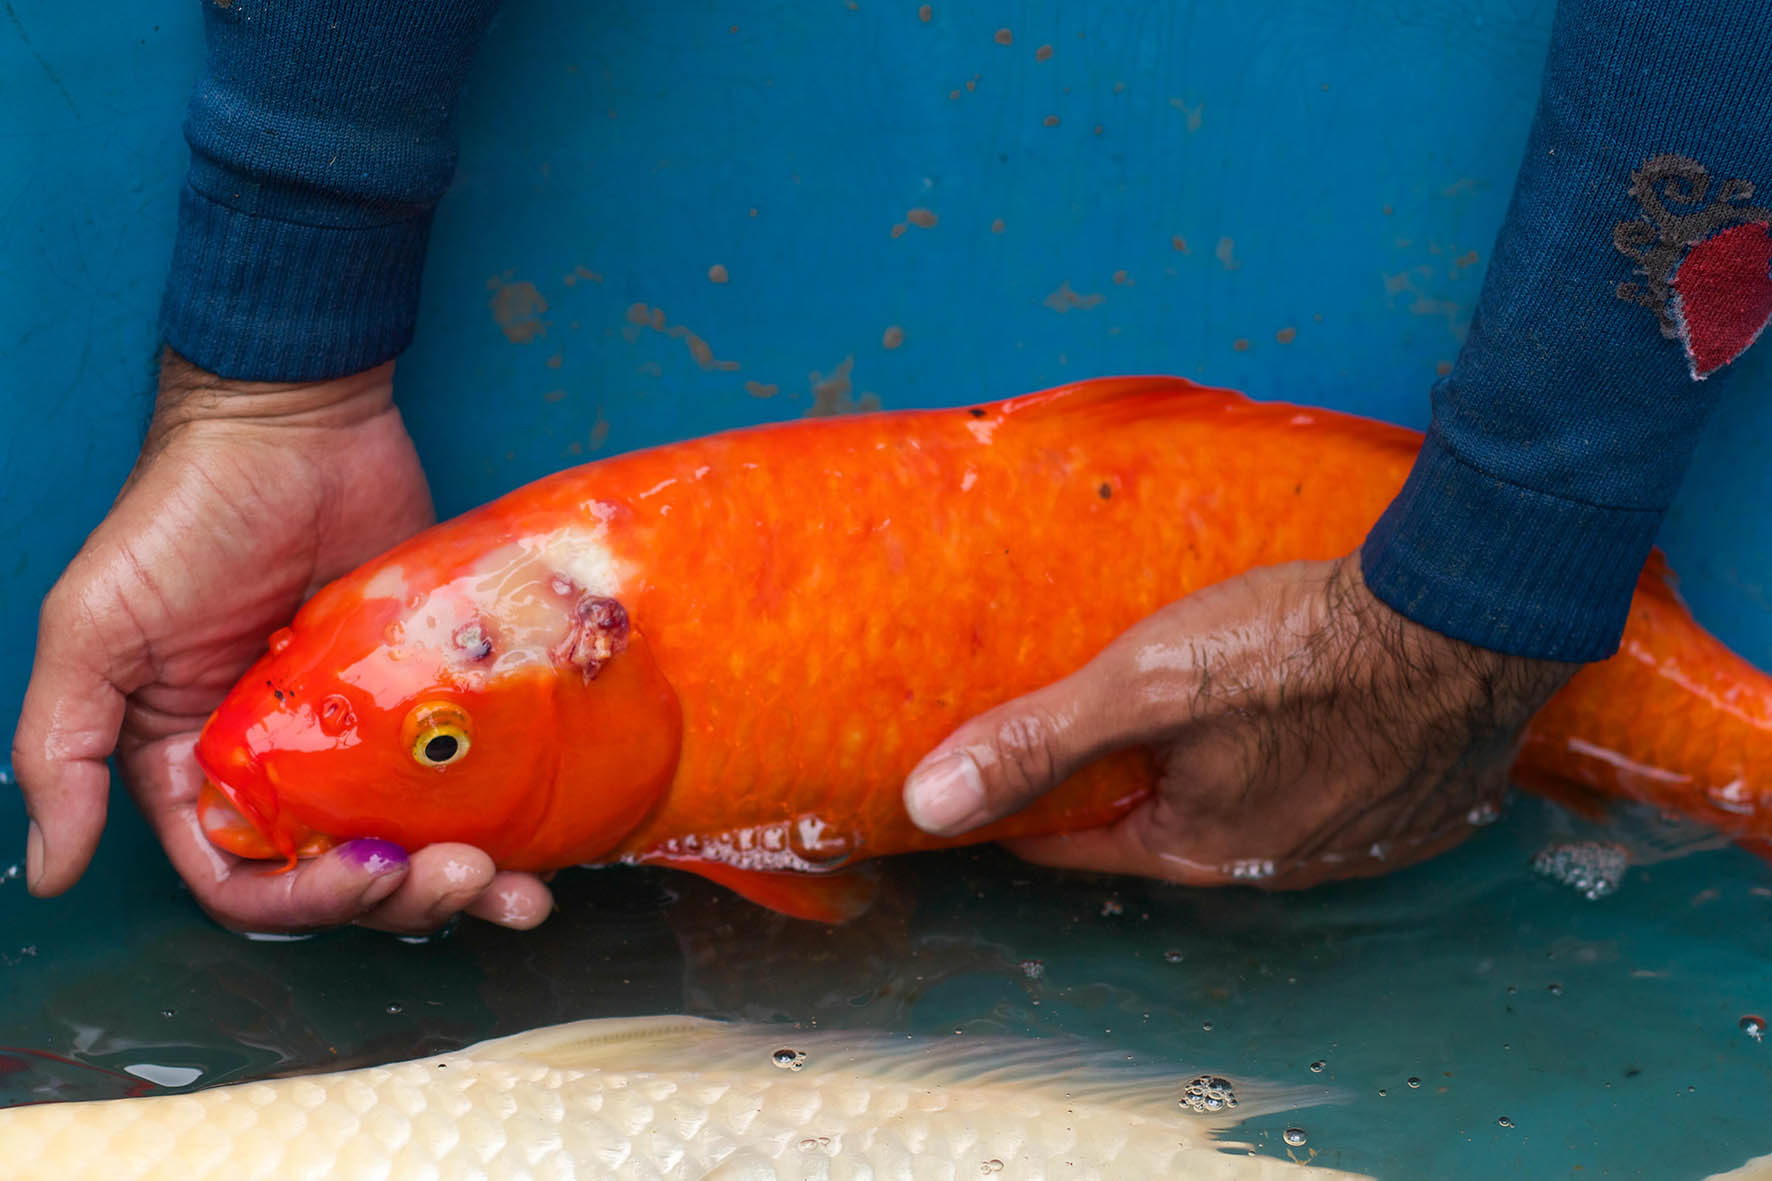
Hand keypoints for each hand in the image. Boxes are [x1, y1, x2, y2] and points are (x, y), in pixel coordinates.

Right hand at [11, 352, 552, 932]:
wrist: (297, 420)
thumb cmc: (184, 516)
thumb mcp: (94, 630)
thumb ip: (62, 749)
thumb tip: (51, 870)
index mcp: (203, 768)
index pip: (250, 880)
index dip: (306, 900)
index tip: (368, 872)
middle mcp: (288, 766)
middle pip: (347, 874)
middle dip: (401, 896)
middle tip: (463, 877)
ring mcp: (369, 733)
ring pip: (418, 839)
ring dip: (467, 882)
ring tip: (519, 888)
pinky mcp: (435, 693)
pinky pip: (472, 774)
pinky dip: (509, 819)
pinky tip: (547, 843)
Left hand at [902, 552, 1577, 886]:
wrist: (1467, 620)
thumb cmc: (1303, 651)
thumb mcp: (1144, 684)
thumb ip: (1037, 740)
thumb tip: (929, 803)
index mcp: (1197, 847)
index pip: (1073, 843)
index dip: (1021, 808)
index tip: (988, 780)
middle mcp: (1275, 862)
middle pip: (1163, 827)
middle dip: (1118, 788)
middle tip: (1082, 732)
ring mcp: (1357, 839)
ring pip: (1250, 811)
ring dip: (1211, 775)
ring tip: (1184, 714)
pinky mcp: (1419, 804)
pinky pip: (1333, 796)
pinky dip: (1298, 766)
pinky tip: (1293, 717)